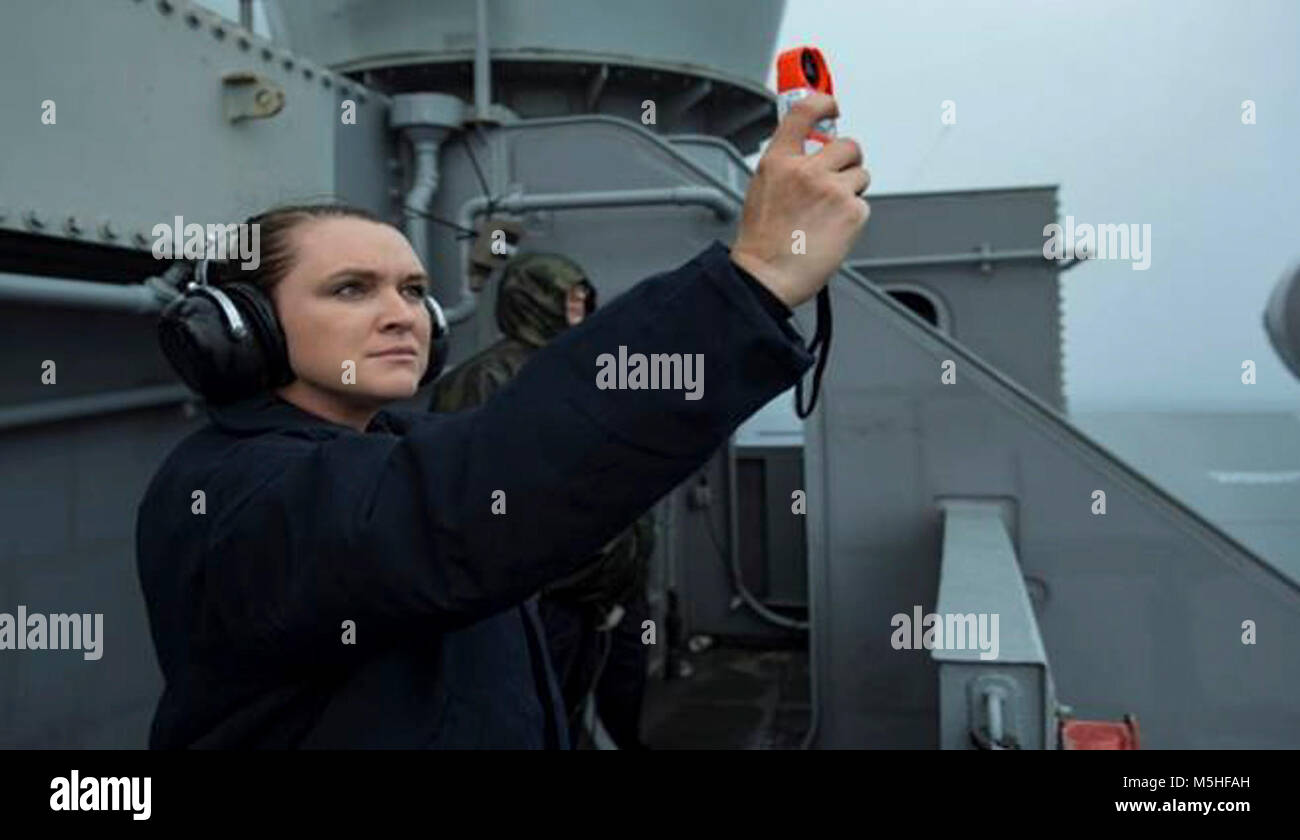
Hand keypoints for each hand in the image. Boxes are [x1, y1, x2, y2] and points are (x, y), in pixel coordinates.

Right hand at [729, 92, 869, 308]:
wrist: (767, 276)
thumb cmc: (762, 242)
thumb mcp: (762, 189)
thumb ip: (786, 165)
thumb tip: (807, 151)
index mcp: (779, 161)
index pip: (804, 112)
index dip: (823, 100)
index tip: (831, 104)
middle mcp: (806, 170)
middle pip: (847, 144)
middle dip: (847, 161)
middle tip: (836, 179)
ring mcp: (832, 189)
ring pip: (860, 175)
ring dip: (850, 191)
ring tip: (829, 214)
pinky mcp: (851, 211)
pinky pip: (863, 203)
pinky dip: (852, 217)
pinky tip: (833, 230)